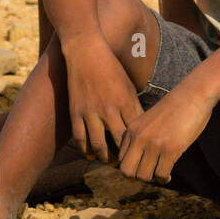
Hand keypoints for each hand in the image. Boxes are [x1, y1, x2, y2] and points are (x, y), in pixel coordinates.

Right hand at [64, 44, 143, 164]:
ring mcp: (91, 112)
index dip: (140, 148)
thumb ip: (134, 107)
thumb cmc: (111, 69)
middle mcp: (110, 110)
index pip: (136, 134)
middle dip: (125, 158)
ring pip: (99, 146)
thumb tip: (142, 128)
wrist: (86, 53)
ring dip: (104, 158)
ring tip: (109, 162)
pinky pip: (80, 139)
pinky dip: (86, 150)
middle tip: (128, 166)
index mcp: (126, 102)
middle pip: (120, 143)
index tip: (143, 156)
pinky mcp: (76, 112)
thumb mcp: (128, 86)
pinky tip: (91, 154)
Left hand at [117, 82, 213, 183]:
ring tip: (160, 174)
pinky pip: (161, 175)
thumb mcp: (148, 120)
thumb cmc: (174, 109)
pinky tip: (168, 175)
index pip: (121, 159)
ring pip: (144, 176)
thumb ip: (139, 137)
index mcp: (132, 129)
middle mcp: (139, 137)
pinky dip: (164, 179)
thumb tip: (137, 163)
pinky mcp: (170, 150)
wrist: (192, 95)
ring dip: (152, 179)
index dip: (131, 168)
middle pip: (127, 171)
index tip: (142, 167)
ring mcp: (154, 144)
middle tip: (150, 174)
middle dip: (138, 177)